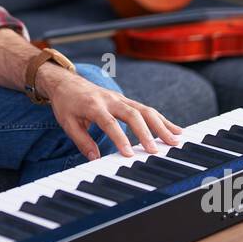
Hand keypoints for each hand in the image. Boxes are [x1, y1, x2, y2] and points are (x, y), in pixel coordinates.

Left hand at [39, 67, 181, 159]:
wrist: (67, 82)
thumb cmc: (67, 104)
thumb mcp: (67, 123)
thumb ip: (82, 141)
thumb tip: (95, 159)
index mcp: (94, 106)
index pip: (110, 123)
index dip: (120, 138)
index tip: (129, 154)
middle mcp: (111, 100)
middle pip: (133, 114)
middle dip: (147, 132)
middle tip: (156, 150)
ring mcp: (121, 99)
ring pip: (145, 110)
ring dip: (161, 125)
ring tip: (175, 140)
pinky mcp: (127, 101)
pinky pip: (147, 109)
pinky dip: (162, 120)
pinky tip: (175, 130)